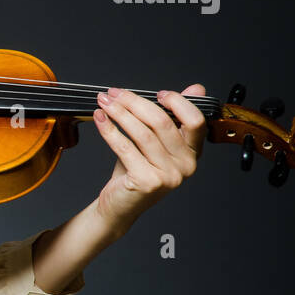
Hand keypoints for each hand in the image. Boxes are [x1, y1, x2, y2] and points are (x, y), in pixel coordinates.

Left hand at [91, 84, 206, 233]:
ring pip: (142, 133)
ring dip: (120, 113)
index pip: (195, 121)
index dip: (178, 103)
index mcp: (193, 153)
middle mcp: (186, 165)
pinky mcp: (147, 182)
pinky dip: (109, 129)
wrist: (120, 206)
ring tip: (104, 102)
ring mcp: (168, 175)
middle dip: (135, 102)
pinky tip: (99, 118)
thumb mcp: (156, 143)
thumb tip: (195, 88)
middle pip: (162, 122)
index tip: (157, 93)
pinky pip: (125, 147)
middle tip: (114, 93)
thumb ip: (172, 117)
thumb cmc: (136, 171)